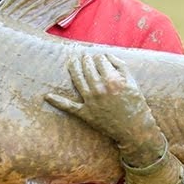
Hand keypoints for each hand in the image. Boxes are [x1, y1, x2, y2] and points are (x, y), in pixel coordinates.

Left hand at [45, 52, 164, 166]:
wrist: (134, 129)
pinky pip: (69, 107)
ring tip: (71, 61)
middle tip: (84, 56)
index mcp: (112, 80)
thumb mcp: (132, 82)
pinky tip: (47, 96)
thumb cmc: (135, 104)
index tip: (99, 57)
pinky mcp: (85, 113)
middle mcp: (99, 89)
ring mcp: (90, 101)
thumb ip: (120, 66)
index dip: (99, 56)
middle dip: (85, 59)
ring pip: (77, 79)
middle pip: (87, 67)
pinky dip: (57, 102)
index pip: (100, 60)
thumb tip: (106, 55)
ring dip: (73, 68)